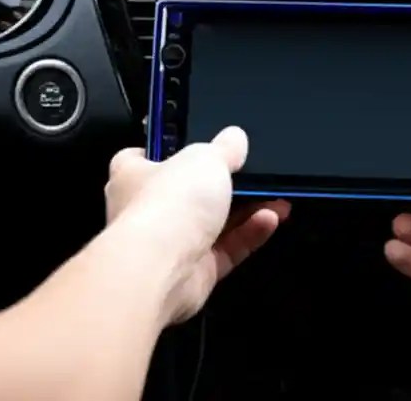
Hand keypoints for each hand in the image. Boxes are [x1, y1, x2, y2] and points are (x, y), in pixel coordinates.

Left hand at [105, 127, 289, 323]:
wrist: (160, 269)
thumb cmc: (170, 201)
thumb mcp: (204, 158)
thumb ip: (224, 148)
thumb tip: (235, 137)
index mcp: (133, 174)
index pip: (145, 156)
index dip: (170, 149)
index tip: (198, 143)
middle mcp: (147, 210)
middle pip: (188, 191)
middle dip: (223, 183)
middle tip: (255, 172)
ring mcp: (170, 244)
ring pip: (213, 223)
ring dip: (246, 209)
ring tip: (277, 197)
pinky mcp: (194, 272)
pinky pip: (226, 249)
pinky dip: (248, 234)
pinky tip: (271, 219)